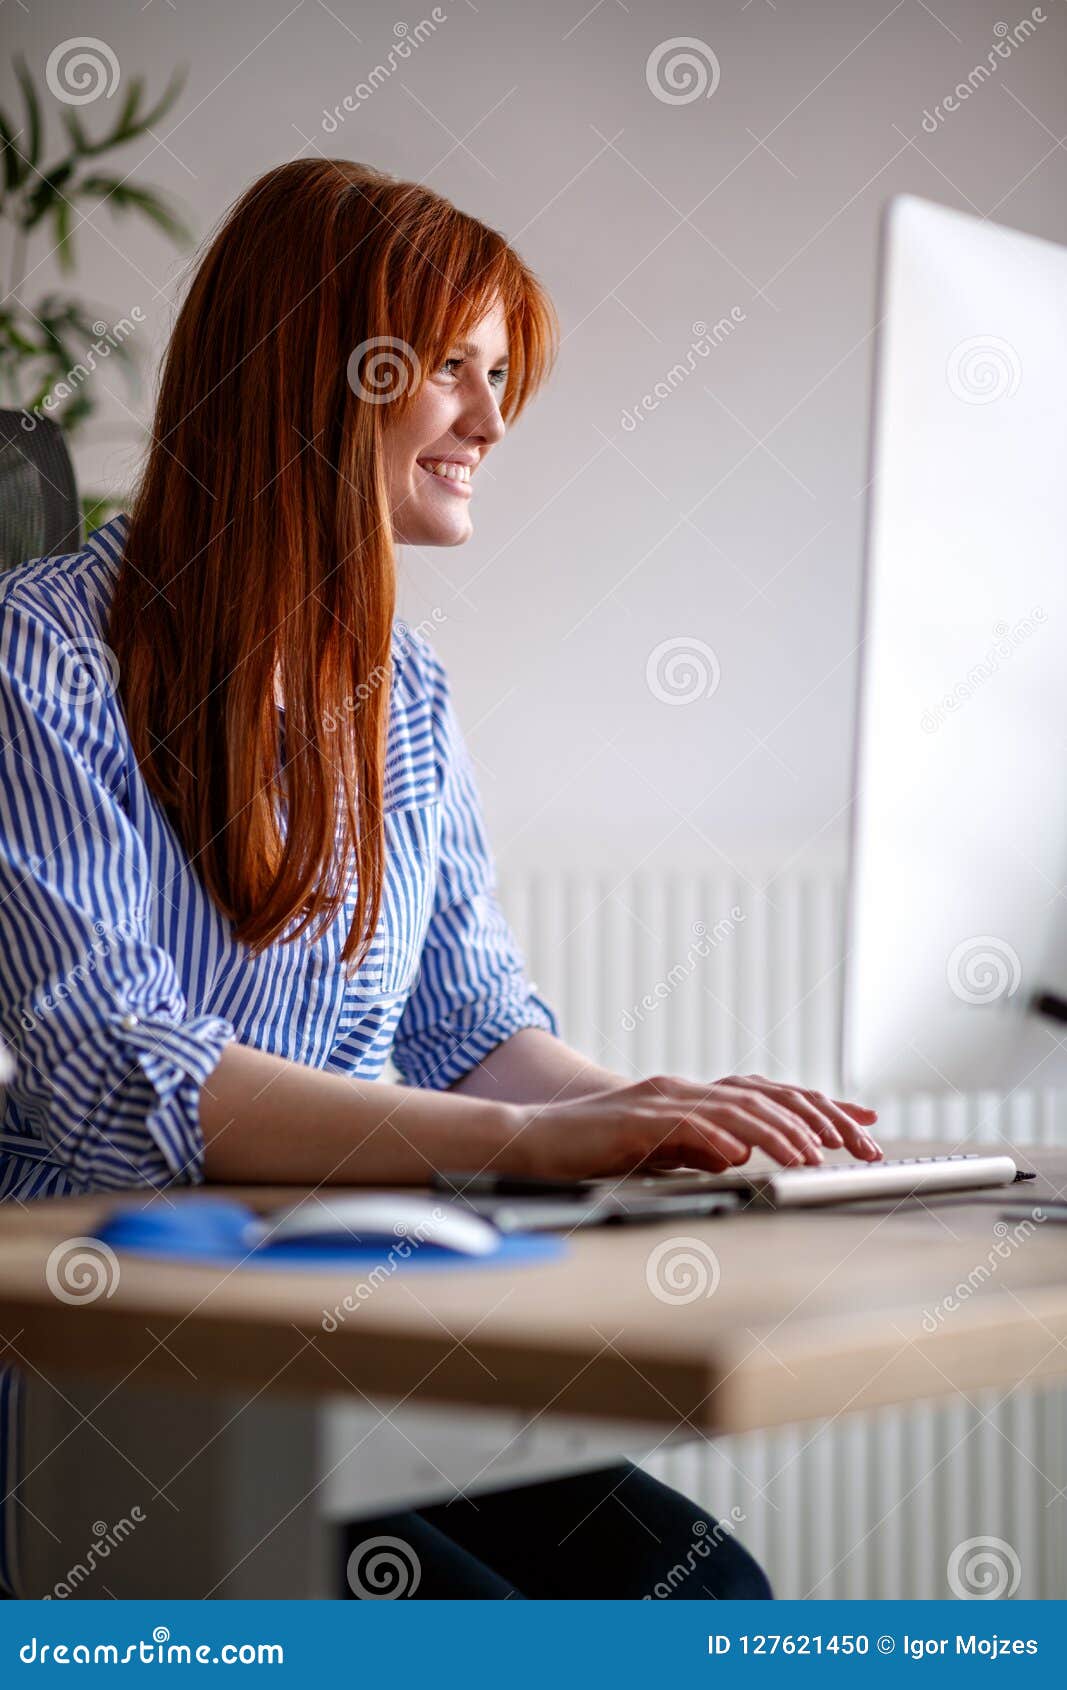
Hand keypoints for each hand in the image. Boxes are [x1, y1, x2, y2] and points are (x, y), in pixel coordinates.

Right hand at [508, 1071, 882, 1180]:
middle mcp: (685, 1088)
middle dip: (820, 1120)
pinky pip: (684, 1125)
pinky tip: (740, 1154)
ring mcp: (660, 1100)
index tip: (866, 1122)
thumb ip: (701, 1148)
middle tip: (860, 1145)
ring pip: (734, 1108)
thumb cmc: (596, 1148)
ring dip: (779, 1132)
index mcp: (696, 1095)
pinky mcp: (635, 1121)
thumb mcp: (664, 1151)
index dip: (821, 1105)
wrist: (534, 1140)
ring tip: (813, 1156)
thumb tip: (738, 1155)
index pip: (771, 1094)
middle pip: (766, 1096)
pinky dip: (716, 1137)